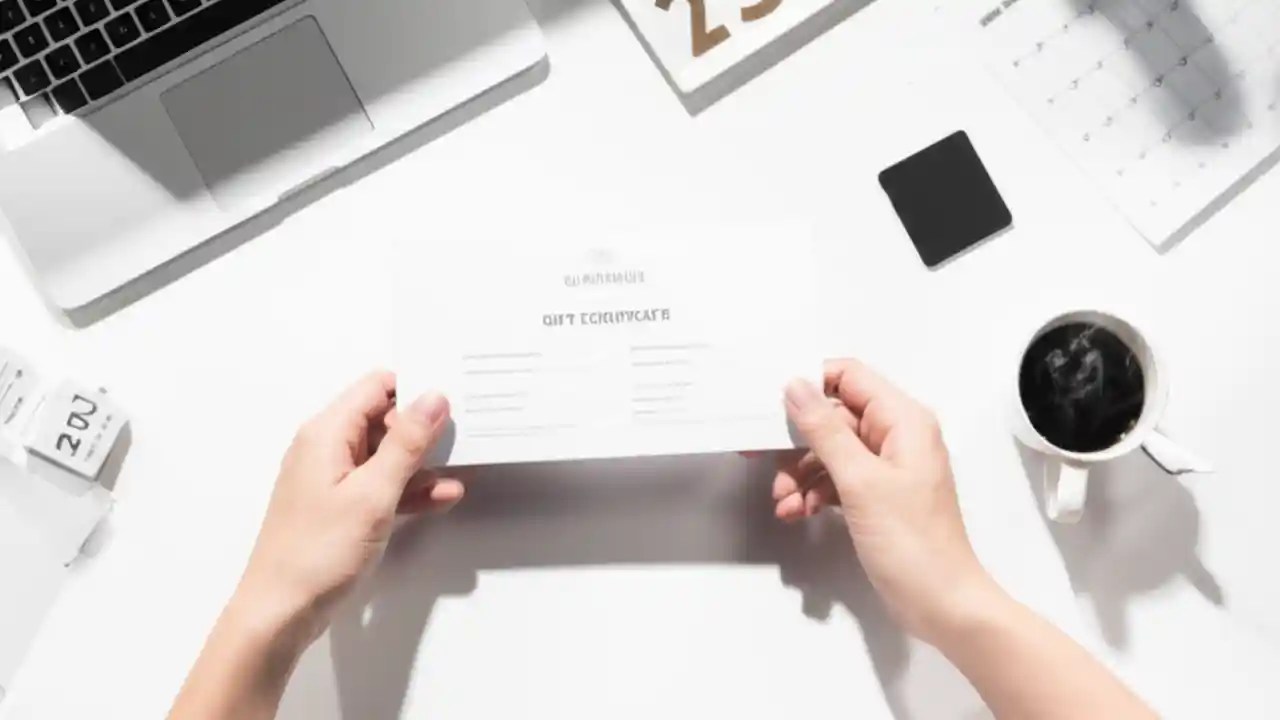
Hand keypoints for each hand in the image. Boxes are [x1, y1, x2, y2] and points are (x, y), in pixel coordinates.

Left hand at [235, 371, 463, 645]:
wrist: (280, 612)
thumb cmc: (318, 552)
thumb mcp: (373, 494)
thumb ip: (406, 444)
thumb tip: (433, 399)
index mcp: (327, 433)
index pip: (377, 387)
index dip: (414, 391)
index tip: (451, 404)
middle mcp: (326, 448)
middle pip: (383, 419)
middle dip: (422, 429)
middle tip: (463, 438)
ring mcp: (332, 479)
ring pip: (385, 455)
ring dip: (420, 464)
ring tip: (458, 472)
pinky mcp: (340, 506)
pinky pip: (380, 485)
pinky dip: (408, 489)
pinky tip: (440, 497)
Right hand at [776, 359, 997, 643]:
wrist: (942, 604)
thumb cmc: (910, 540)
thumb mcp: (861, 481)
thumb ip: (824, 431)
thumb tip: (795, 386)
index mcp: (903, 420)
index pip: (849, 377)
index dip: (810, 385)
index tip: (772, 406)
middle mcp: (897, 436)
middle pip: (834, 417)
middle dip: (798, 442)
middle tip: (761, 459)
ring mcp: (887, 468)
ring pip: (830, 452)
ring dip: (800, 474)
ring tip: (783, 503)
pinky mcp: (877, 497)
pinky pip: (837, 479)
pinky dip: (814, 493)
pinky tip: (796, 512)